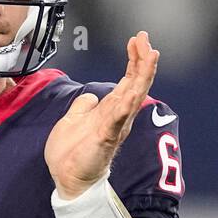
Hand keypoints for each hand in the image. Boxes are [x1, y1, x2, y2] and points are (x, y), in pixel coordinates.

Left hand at [45, 31, 159, 199]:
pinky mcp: (107, 135)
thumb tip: (89, 96)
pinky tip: (134, 88)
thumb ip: (84, 107)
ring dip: (142, 74)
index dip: (133, 60)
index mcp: (111, 110)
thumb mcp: (74, 120)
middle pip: (135, 82)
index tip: (136, 41)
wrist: (68, 179)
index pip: (127, 80)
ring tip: (150, 55)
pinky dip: (129, 101)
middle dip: (142, 59)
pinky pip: (121, 115)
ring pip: (134, 94)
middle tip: (145, 38)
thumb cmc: (72, 154)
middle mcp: (118, 116)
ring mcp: (115, 125)